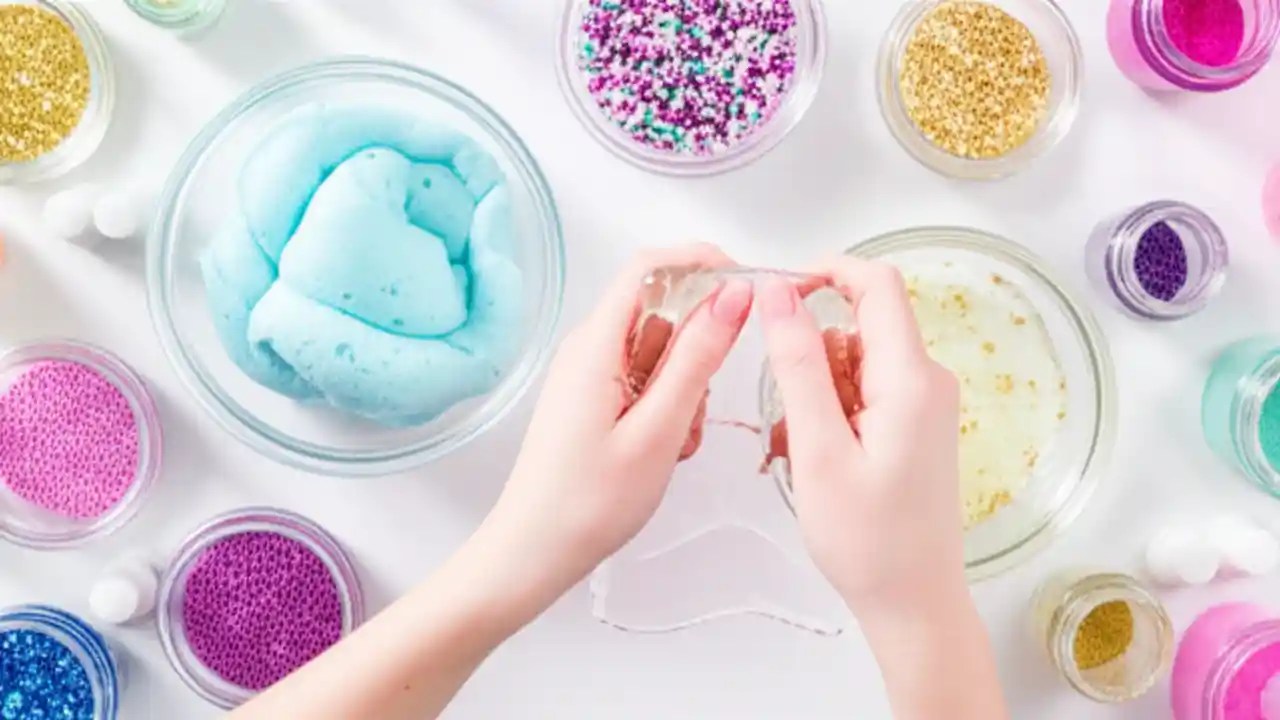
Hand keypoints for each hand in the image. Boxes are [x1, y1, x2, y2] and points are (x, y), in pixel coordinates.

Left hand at [480, 244, 753, 611]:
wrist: (534, 551)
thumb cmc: (588, 502)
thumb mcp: (659, 429)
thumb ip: (698, 357)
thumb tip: (734, 295)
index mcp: (596, 345)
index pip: (649, 267)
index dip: (701, 262)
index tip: (746, 285)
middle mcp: (590, 349)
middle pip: (662, 311)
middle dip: (698, 349)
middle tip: (697, 407)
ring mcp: (592, 375)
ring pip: (661, 351)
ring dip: (686, 388)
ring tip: (676, 443)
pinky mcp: (596, 400)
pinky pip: (648, 382)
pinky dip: (670, 409)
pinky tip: (664, 451)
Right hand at [758, 258, 964, 618]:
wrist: (913, 603)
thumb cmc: (867, 541)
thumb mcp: (818, 449)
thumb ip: (798, 364)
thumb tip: (778, 293)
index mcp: (910, 379)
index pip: (876, 283)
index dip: (824, 272)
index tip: (777, 295)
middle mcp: (926, 382)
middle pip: (859, 325)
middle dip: (810, 355)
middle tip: (787, 416)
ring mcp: (923, 405)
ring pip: (854, 361)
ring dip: (814, 392)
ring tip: (799, 451)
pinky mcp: (914, 427)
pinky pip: (862, 393)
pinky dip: (830, 414)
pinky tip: (817, 460)